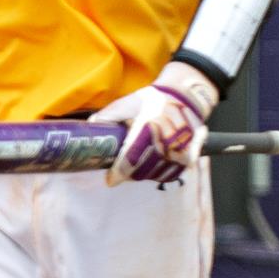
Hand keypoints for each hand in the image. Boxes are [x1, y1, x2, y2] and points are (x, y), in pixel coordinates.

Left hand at [95, 62, 215, 185]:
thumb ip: (108, 115)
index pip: (131, 158)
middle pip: (143, 170)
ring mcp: (180, 151)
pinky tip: (149, 170)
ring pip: (156, 174)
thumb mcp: (128, 102)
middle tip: (118, 173)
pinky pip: (170, 173)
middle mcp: (166, 141)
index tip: (110, 180)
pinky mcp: (189, 157)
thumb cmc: (153, 100)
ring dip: (141, 175)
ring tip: (132, 170)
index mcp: (149, 127)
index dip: (119, 173)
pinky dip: (157, 174)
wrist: (186, 98)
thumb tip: (90, 125)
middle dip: (128, 174)